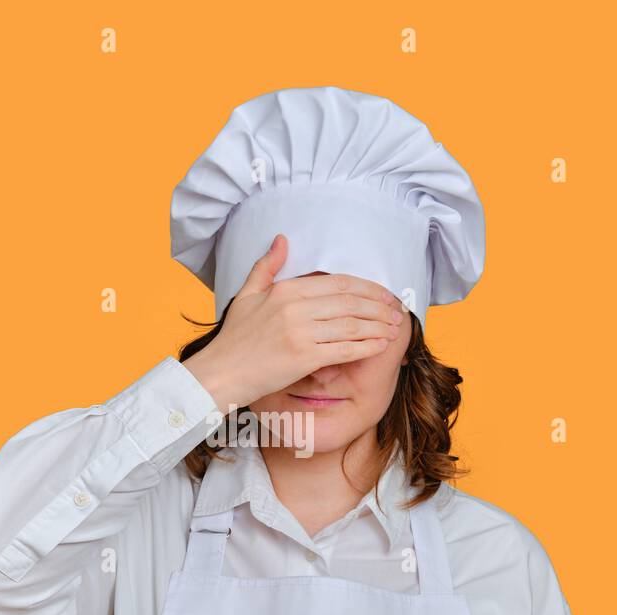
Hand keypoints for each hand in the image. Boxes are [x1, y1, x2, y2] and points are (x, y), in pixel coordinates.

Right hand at [182, 233, 405, 412]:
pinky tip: (381, 346)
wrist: (219, 374)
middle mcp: (295, 308)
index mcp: (285, 290)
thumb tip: (282, 238)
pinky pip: (346, 349)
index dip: (367, 288)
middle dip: (379, 306)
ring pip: (353, 324)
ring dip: (378, 326)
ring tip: (394, 329)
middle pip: (351, 302)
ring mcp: (301, 332)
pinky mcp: (305, 358)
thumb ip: (267, 266)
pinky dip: (368, 346)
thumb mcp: (246, 295)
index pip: (338, 283)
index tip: (384, 295)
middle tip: (396, 312)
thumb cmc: (234, 339)